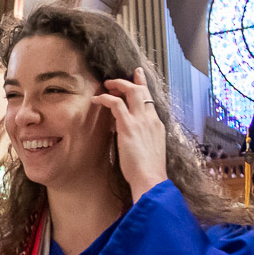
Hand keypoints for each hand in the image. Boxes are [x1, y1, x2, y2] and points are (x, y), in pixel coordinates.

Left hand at [91, 67, 168, 199]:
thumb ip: (143, 137)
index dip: (143, 85)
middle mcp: (150, 119)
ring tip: (106, 85)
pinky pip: (116, 104)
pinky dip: (105, 99)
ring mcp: (140, 121)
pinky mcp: (128, 126)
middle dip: (129, 81)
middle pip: (142, 90)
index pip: (150, 99)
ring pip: (131, 92)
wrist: (151, 179)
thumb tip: (130, 134)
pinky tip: (96, 100)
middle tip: (115, 79)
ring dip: (117, 85)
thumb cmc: (149, 170)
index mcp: (156, 124)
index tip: (138, 75)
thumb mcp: (150, 148)